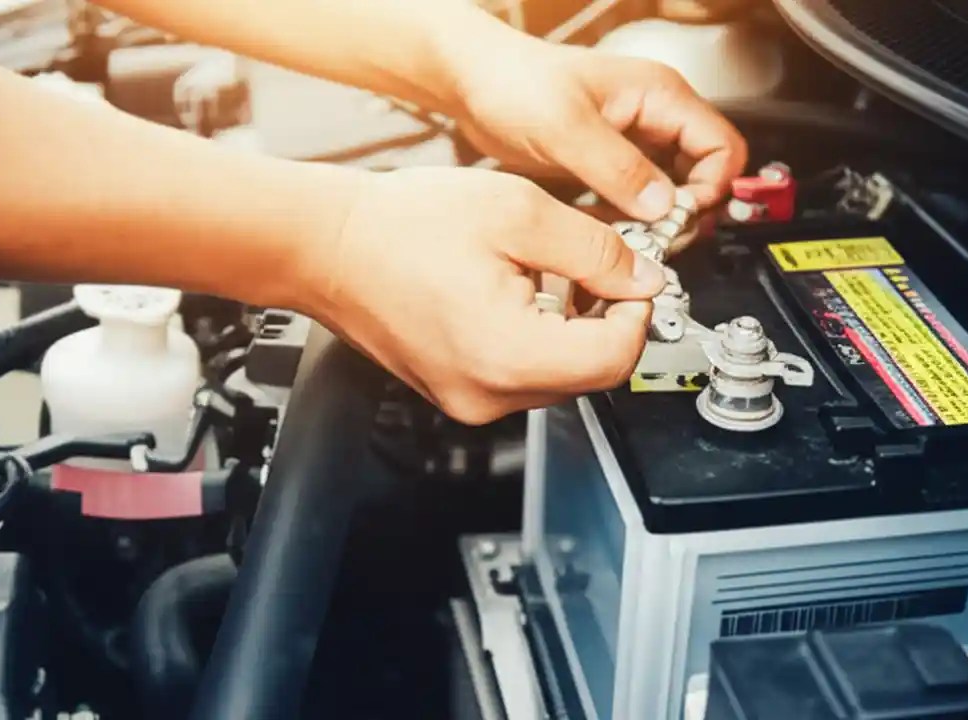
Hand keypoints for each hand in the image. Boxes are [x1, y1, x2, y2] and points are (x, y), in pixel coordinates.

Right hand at [293, 166, 665, 424]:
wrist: (325, 246)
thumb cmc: (399, 226)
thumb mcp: (520, 214)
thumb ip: (596, 251)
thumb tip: (642, 279)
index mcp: (508, 357)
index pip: (616, 359)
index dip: (639, 314)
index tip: (634, 277)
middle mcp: (488, 395)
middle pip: (590, 374)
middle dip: (606, 320)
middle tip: (598, 267)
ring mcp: (468, 399)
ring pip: (559, 376)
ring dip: (572, 329)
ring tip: (549, 273)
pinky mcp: (455, 391)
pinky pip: (521, 374)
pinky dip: (537, 337)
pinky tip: (519, 291)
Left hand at [450, 39, 746, 222]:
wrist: (471, 83)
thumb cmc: (513, 82)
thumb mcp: (566, 127)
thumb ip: (617, 167)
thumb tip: (661, 205)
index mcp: (659, 96)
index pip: (721, 148)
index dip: (710, 188)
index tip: (678, 218)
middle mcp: (653, 118)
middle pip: (703, 175)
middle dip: (686, 212)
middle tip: (657, 239)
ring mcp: (631, 144)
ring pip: (670, 193)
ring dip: (657, 222)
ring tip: (631, 242)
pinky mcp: (607, 166)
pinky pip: (635, 201)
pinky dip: (629, 222)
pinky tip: (606, 235)